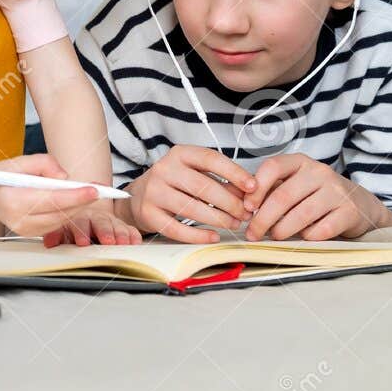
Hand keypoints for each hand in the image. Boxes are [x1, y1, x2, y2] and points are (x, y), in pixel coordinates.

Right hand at [0, 154, 107, 238]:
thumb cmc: (4, 174)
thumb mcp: (22, 160)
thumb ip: (45, 163)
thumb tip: (65, 177)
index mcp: (14, 201)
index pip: (51, 200)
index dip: (75, 196)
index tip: (93, 189)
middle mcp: (18, 220)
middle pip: (59, 213)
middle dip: (82, 202)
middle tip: (101, 190)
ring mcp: (23, 230)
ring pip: (60, 221)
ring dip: (77, 208)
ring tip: (91, 194)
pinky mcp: (30, 234)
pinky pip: (55, 224)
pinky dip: (68, 213)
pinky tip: (77, 203)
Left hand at [43, 201, 141, 246]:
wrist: (87, 212)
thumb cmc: (74, 224)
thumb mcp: (62, 228)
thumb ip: (57, 234)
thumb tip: (50, 241)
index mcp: (80, 216)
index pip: (80, 222)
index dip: (81, 232)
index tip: (82, 242)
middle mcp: (96, 217)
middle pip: (100, 223)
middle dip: (104, 232)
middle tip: (107, 241)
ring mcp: (109, 220)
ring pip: (116, 225)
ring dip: (120, 234)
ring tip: (122, 243)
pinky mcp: (121, 225)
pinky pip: (129, 229)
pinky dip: (132, 235)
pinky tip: (134, 241)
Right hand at [124, 146, 254, 243]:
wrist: (138, 196)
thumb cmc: (174, 183)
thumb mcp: (195, 173)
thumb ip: (221, 181)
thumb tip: (248, 195)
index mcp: (179, 154)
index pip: (210, 159)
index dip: (234, 173)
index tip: (253, 187)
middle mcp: (164, 169)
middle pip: (203, 186)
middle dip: (230, 203)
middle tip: (245, 214)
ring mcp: (154, 191)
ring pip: (192, 208)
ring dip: (218, 219)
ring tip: (233, 224)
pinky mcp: (148, 213)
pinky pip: (177, 228)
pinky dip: (198, 235)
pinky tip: (213, 236)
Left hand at [242, 153, 391, 240]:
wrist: (359, 205)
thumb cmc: (316, 196)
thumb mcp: (294, 184)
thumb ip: (269, 189)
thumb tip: (238, 201)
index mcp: (300, 162)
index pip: (273, 167)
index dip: (257, 188)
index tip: (247, 207)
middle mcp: (319, 172)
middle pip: (284, 196)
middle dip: (263, 218)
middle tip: (253, 233)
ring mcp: (336, 191)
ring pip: (301, 214)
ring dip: (282, 230)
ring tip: (275, 236)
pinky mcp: (349, 212)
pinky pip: (321, 230)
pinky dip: (307, 237)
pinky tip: (304, 237)